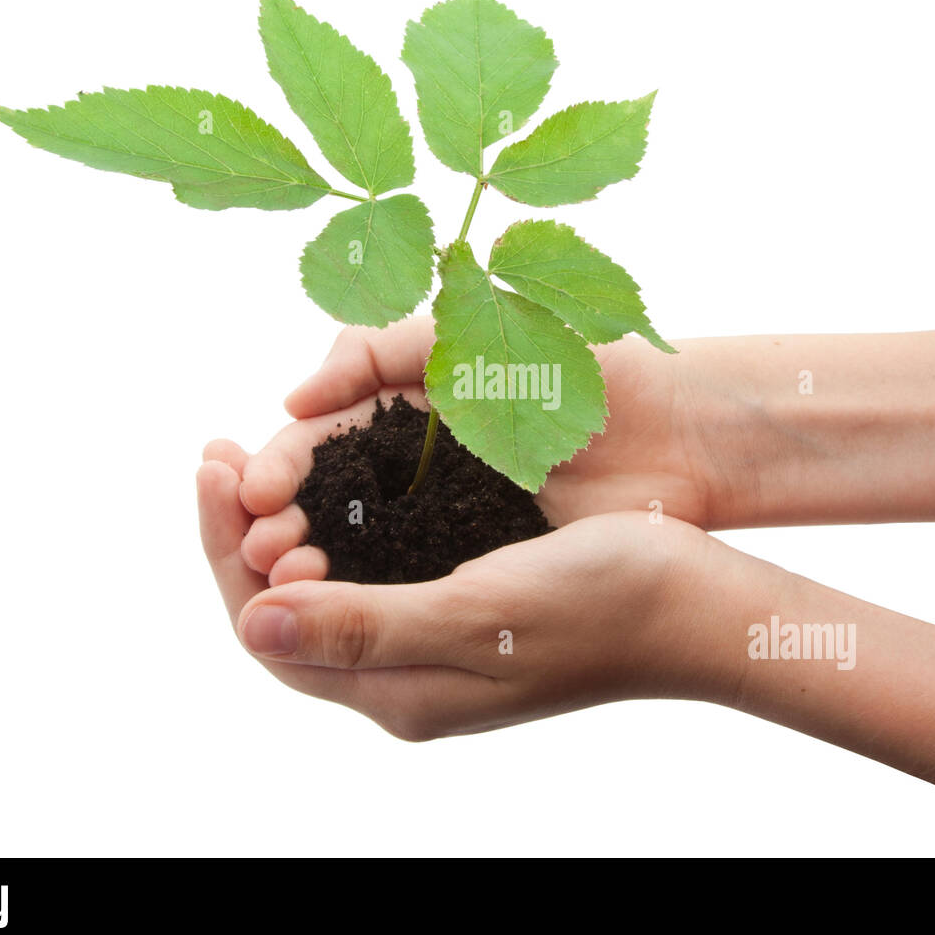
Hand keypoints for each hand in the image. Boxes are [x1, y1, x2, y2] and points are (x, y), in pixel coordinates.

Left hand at [200, 453, 741, 739]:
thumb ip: (363, 626)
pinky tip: (332, 474)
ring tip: (257, 458)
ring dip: (285, 520)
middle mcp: (406, 672)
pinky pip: (373, 561)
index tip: (213, 466)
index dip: (225, 548)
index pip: (272, 629)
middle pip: (287, 608)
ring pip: (326, 582)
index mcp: (400, 691)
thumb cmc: (604, 605)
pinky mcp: (464, 599)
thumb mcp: (477, 618)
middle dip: (240, 531)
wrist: (700, 601)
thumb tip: (254, 622)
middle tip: (217, 453)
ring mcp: (435, 637)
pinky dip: (338, 515)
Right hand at [233, 318, 758, 584]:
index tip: (247, 489)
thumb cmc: (593, 373)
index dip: (275, 467)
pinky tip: (334, 598)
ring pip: (355, 551)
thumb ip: (381, 353)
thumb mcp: (477, 336)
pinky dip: (365, 592)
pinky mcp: (482, 562)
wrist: (688, 432)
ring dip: (310, 563)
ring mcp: (448, 521)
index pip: (314, 444)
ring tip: (285, 568)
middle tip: (258, 540)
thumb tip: (291, 399)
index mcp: (409, 407)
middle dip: (275, 522)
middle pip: (321, 503)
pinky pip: (407, 582)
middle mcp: (419, 469)